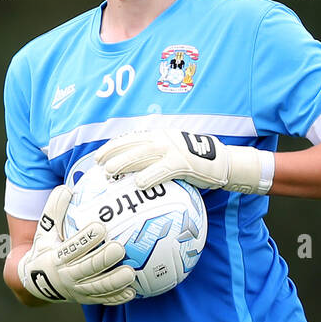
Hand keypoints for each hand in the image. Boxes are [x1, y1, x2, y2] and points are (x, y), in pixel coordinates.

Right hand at [18, 184, 135, 304]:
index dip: (85, 239)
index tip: (100, 227)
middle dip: (102, 259)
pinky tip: (131, 292)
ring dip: (114, 281)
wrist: (35, 282)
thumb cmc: (45, 249)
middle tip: (119, 248)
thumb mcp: (45, 231)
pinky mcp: (86, 299)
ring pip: (97, 287)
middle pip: (86, 269)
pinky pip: (103, 299)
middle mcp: (66, 276)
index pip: (71, 249)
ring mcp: (77, 290)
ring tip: (130, 273)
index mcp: (55, 258)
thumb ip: (54, 210)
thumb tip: (67, 189)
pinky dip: (116, 297)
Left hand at [94, 128, 273, 194]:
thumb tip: (137, 175)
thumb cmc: (197, 164)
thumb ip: (157, 160)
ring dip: (124, 162)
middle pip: (133, 144)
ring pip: (143, 155)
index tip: (99, 155)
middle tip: (97, 163)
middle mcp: (163, 140)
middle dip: (113, 152)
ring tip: (109, 172)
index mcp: (160, 136)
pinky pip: (162, 170)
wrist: (223, 162)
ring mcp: (172, 150)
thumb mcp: (175, 156)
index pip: (132, 138)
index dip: (114, 145)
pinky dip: (150, 176)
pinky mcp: (183, 163)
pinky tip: (138, 185)